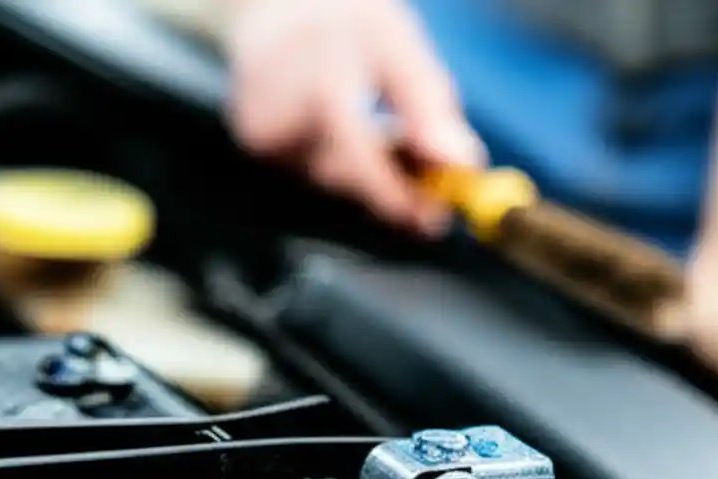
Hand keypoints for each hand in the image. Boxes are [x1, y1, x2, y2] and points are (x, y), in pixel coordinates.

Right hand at [222, 0, 484, 233]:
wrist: (274, 3)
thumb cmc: (340, 17)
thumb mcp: (397, 46)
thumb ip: (427, 107)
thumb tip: (460, 163)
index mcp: (314, 83)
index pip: (356, 157)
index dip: (396, 194)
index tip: (435, 217)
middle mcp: (276, 115)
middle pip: (342, 176)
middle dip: (392, 185)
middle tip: (436, 184)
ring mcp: (260, 135)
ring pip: (329, 178)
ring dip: (369, 171)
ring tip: (392, 134)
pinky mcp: (257, 146)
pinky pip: (312, 170)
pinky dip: (343, 161)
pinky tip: (354, 130)